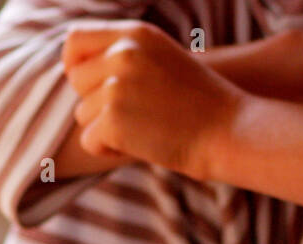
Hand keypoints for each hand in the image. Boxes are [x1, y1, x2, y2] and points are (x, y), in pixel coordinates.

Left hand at [63, 20, 246, 180]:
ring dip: (104, 127)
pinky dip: (108, 150)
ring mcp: (117, 86)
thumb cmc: (196, 102)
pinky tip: (139, 145)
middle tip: (133, 112)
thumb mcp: (161, 60)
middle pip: (76, 81)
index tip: (88, 83)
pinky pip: (89, 141)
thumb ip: (123, 57)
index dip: (75, 63)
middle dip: (95, 101)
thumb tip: (74, 68)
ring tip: (144, 127)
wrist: (228, 130)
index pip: (74, 40)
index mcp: (136, 34)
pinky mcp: (113, 119)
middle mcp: (123, 53)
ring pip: (82, 113)